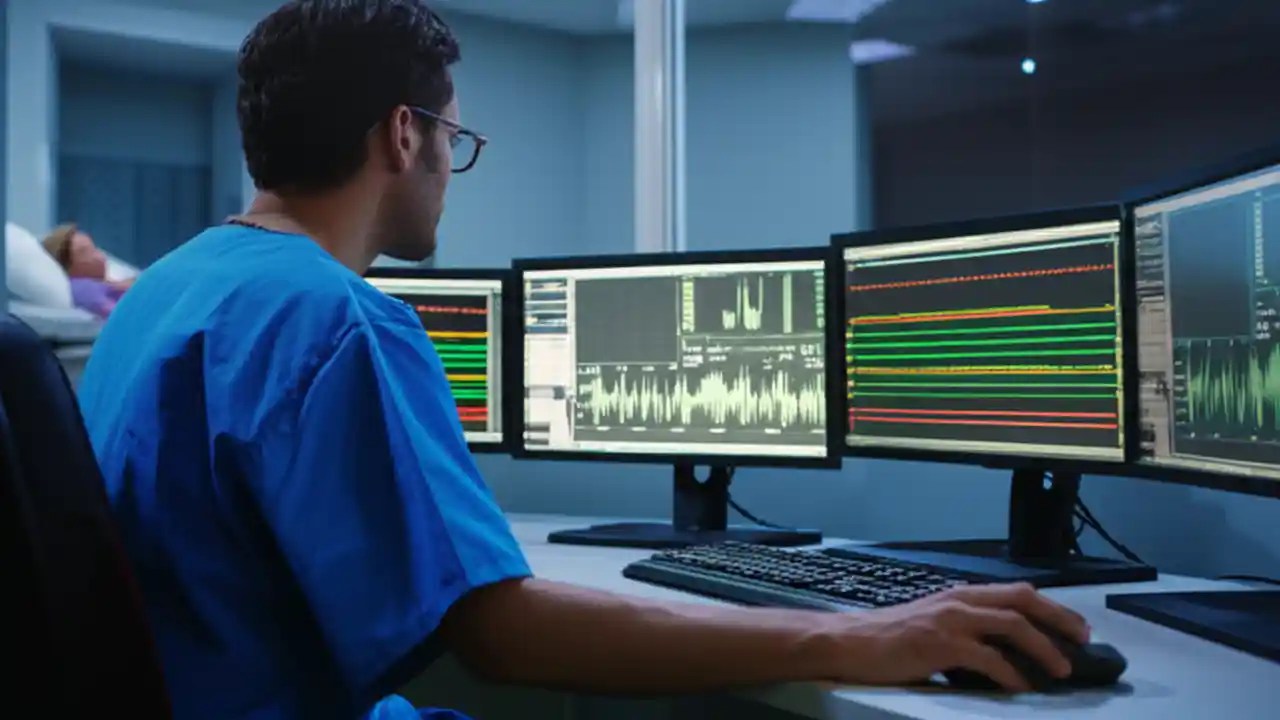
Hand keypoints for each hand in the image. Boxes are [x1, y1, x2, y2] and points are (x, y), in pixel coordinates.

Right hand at [821, 583, 1089, 691]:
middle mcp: (960, 601)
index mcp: (960, 595)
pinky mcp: (940, 644)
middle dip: (1059, 620)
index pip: (1017, 593)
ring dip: (1043, 648)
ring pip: (1012, 626)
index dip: (1052, 608)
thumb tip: (1002, 651)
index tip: (1075, 626)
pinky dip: (1011, 674)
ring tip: (1061, 669)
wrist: (849, 641)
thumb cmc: (887, 638)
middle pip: (1023, 601)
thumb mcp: (932, 623)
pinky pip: (988, 659)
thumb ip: (965, 629)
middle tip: (1083, 640)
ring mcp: (950, 620)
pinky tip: (1021, 688)